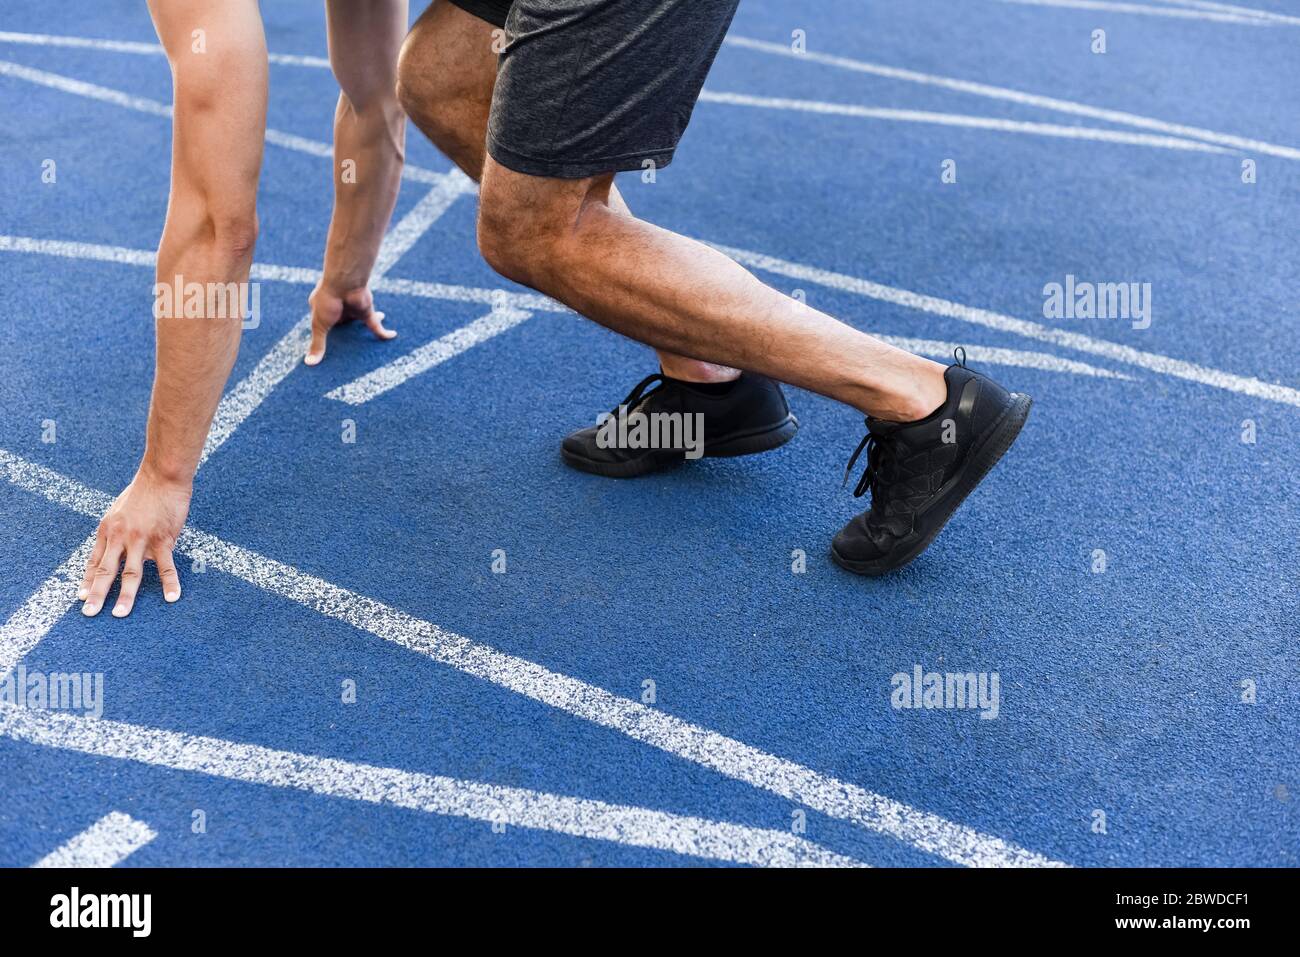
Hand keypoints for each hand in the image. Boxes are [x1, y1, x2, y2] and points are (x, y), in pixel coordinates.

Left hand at [79, 467, 191, 617]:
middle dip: (97, 594)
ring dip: (126, 596)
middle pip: (106, 571)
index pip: (95, 561)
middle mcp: (120, 537)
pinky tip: (171, 597)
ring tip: (120, 614)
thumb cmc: (143, 491)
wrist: (161, 476)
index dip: (88, 580)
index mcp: (108, 530)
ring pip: (131, 573)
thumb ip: (119, 531)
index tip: (82, 597)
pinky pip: (165, 566)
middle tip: (89, 613)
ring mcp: (141, 539)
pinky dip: (169, 583)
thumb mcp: (120, 510)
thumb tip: (122, 550)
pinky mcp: (163, 540)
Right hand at [304, 283, 395, 365]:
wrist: (345, 282)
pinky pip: (376, 326)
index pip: (324, 326)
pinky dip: (384, 333)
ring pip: (360, 325)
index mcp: (322, 310)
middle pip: (343, 325)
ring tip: (367, 348)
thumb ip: (318, 344)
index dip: (326, 336)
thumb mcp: (320, 325)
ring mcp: (353, 310)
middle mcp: (339, 310)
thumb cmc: (327, 300)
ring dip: (364, 332)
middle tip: (349, 350)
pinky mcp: (367, 312)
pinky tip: (392, 336)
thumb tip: (309, 363)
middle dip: (347, 334)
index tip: (329, 350)